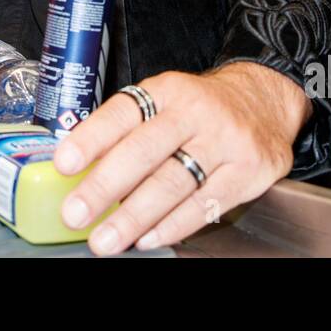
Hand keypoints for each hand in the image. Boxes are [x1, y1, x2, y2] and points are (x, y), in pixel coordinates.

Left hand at [53, 62, 314, 255]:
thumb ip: (128, 129)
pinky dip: (173, 225)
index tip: (64, 163)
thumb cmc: (202, 107)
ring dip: (134, 217)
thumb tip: (78, 168)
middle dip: (105, 187)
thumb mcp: (165, 100)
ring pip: (173, 184)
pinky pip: (205, 205)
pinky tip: (148, 237)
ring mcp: (225, 142)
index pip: (123, 113)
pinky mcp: (248, 171)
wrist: (266, 100)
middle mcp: (195, 113)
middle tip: (76, 214)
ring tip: (107, 239)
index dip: (91, 138)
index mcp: (167, 91)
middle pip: (144, 152)